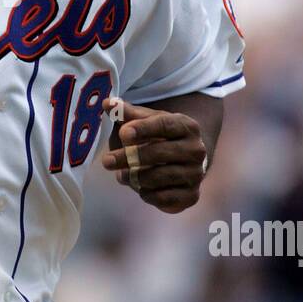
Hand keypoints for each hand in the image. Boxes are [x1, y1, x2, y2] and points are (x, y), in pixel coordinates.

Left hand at [101, 97, 207, 213]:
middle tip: (107, 161)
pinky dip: (148, 194)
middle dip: (129, 157)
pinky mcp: (191, 195)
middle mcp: (196, 150)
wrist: (185, 161)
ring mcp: (195, 174)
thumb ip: (127, 113)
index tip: (123, 133)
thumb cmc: (161, 137)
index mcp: (186, 126)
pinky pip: (165, 198)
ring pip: (160, 177)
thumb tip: (107, 103)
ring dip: (135, 177)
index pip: (164, 124)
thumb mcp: (147, 122)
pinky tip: (140, 188)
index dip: (143, 129)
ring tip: (120, 175)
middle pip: (160, 152)